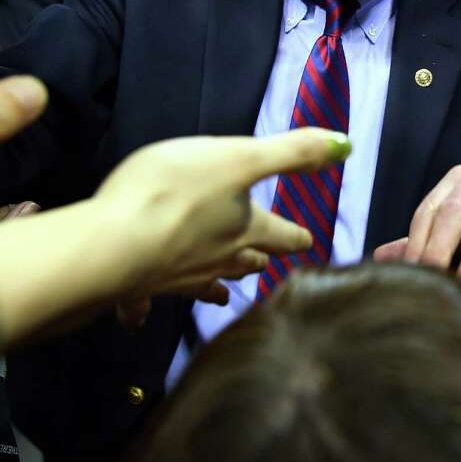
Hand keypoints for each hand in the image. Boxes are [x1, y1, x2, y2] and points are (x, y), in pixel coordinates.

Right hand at [94, 128, 348, 301]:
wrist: (116, 242)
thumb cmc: (177, 190)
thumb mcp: (240, 156)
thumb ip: (291, 152)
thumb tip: (344, 144)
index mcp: (246, 228)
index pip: (283, 235)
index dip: (296, 235)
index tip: (306, 238)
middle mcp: (219, 258)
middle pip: (248, 262)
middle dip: (259, 259)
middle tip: (265, 259)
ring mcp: (180, 277)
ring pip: (208, 284)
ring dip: (219, 284)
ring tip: (224, 290)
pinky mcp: (141, 286)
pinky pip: (144, 300)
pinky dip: (144, 306)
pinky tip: (137, 316)